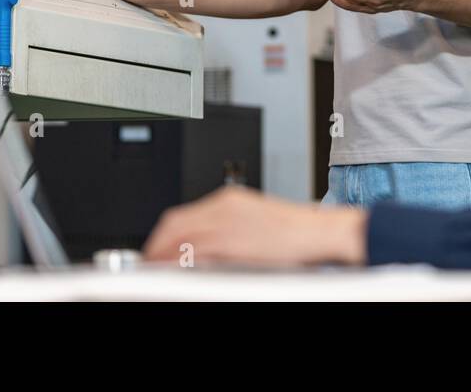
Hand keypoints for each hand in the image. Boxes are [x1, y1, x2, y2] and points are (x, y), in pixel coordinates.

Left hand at [143, 185, 367, 266]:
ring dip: (161, 255)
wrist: (321, 233)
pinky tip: (173, 273)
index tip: (156, 250)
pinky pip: (192, 251)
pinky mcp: (231, 240)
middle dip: (156, 245)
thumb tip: (204, 248)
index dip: (162, 236)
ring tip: (155, 271)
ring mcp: (225, 222)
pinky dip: (177, 262)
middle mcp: (223, 205)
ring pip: (178, 237)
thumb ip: (228, 229)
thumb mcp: (256, 223)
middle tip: (148, 263)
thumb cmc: (298, 233)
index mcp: (229, 198)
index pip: (181, 215)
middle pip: (173, 223)